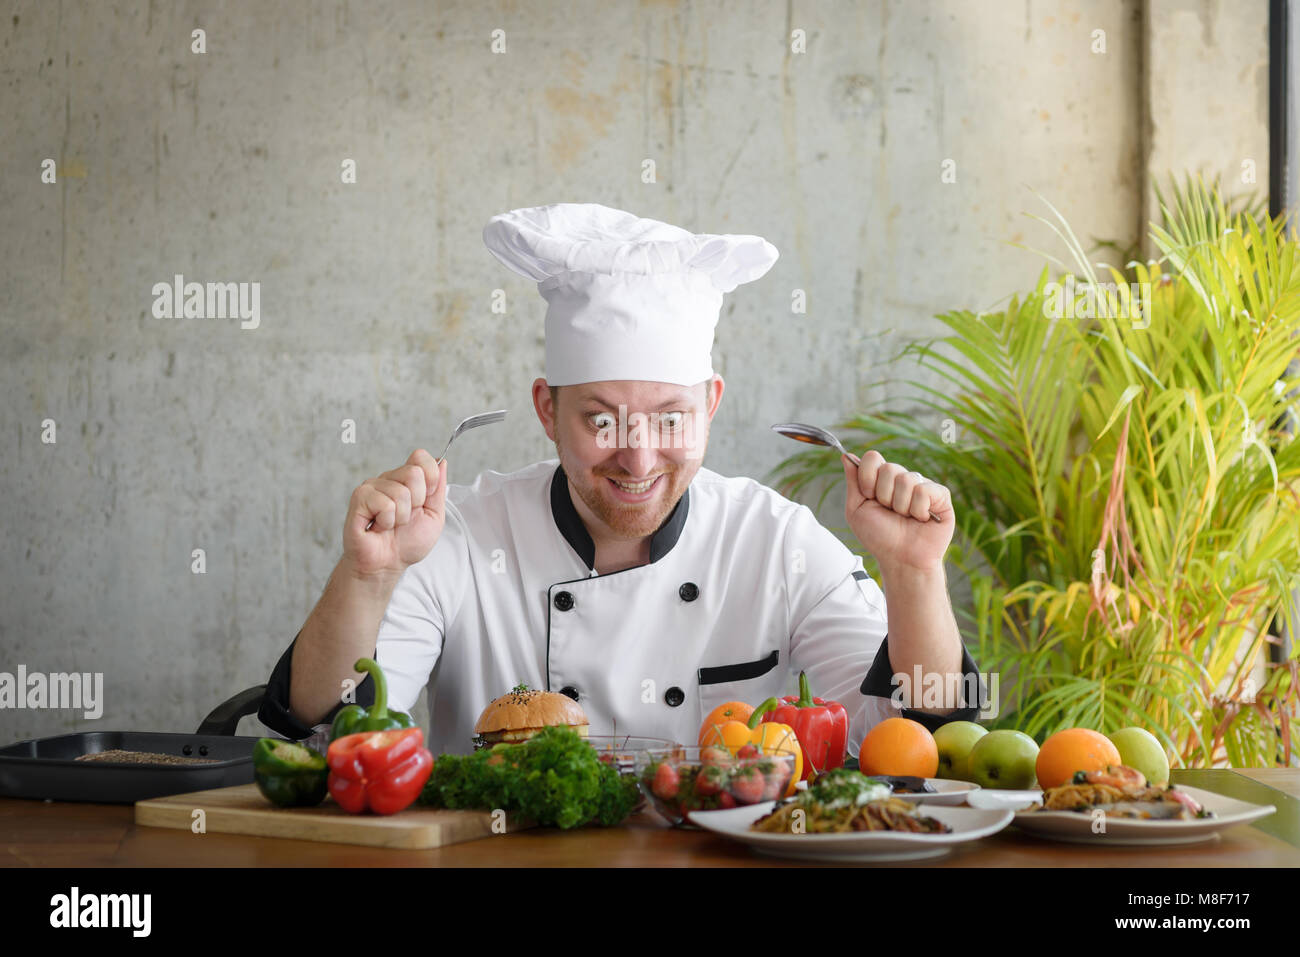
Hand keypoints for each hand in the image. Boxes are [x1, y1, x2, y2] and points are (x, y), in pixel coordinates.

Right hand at [342, 449, 446, 578]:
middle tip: (405, 518)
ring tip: (390, 525)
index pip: (421, 457)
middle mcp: (389, 479)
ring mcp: (372, 486)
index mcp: (406, 480)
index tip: (426, 498)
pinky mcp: (360, 497)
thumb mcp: (434, 515)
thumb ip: (438, 489)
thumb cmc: (407, 543)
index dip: (430, 476)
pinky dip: (387, 520)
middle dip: (417, 502)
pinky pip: (384, 503)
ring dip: (401, 516)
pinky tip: (378, 526)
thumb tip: (442, 461)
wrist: (387, 564)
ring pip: (400, 491)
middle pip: (414, 472)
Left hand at [842, 450, 953, 570]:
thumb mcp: (857, 510)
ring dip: (900, 506)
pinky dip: (918, 509)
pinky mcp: (940, 495)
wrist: (901, 559)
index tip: (869, 496)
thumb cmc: (879, 537)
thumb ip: (853, 482)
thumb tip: (845, 456)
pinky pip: (924, 490)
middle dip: (884, 495)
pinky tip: (920, 519)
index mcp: (882, 480)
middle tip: (889, 512)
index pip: (873, 458)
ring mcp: (922, 485)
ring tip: (905, 518)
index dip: (868, 477)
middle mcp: (902, 479)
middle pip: (889, 468)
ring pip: (907, 479)